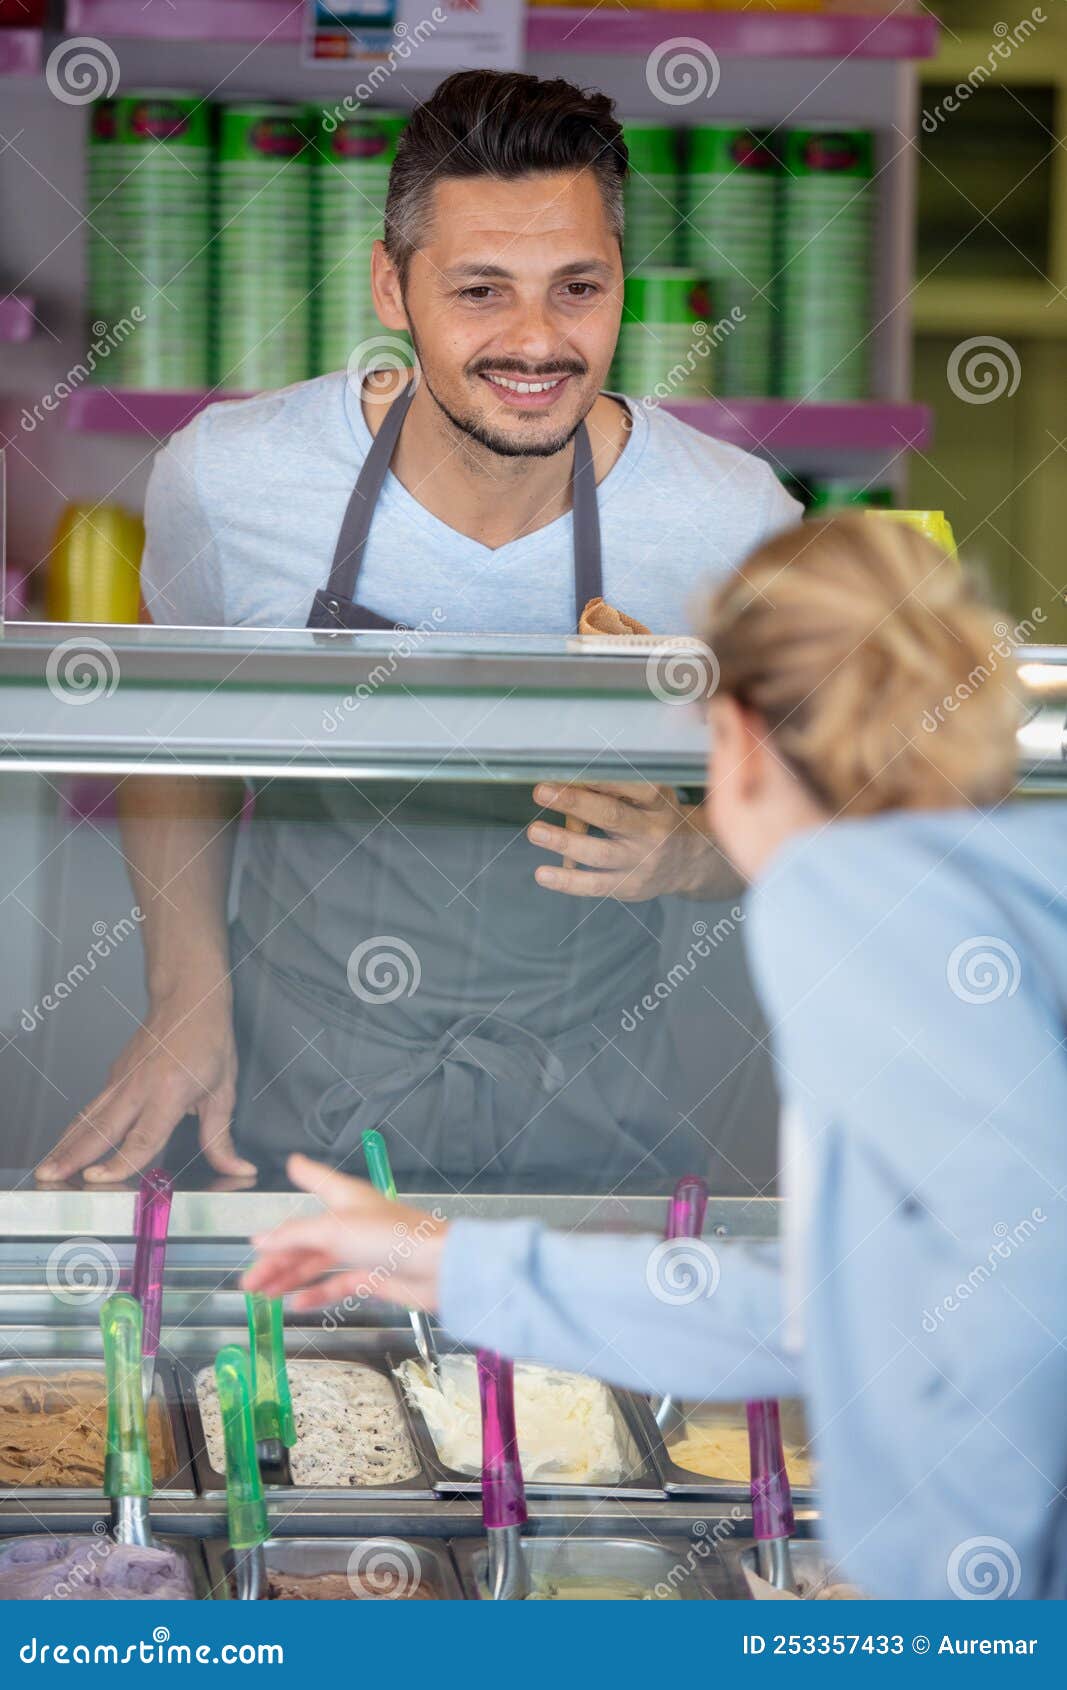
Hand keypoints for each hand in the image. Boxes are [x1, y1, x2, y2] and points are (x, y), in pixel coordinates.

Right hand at [36, 978, 250, 1183]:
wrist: (188, 997)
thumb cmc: (208, 1040)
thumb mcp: (224, 1091)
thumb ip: (222, 1138)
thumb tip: (239, 1169)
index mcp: (170, 1092)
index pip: (142, 1137)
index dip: (120, 1162)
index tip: (98, 1178)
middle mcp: (139, 1086)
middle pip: (102, 1129)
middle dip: (74, 1157)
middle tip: (50, 1177)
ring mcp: (122, 1079)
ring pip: (89, 1118)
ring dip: (66, 1144)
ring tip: (46, 1169)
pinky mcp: (114, 1076)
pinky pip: (91, 1107)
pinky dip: (74, 1129)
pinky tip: (63, 1147)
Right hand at [243, 1155, 447, 1314]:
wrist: (438, 1269)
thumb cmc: (393, 1236)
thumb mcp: (334, 1230)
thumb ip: (294, 1235)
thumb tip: (260, 1239)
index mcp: (345, 1199)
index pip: (319, 1180)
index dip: (305, 1172)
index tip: (292, 1163)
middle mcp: (352, 1222)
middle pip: (307, 1237)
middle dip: (276, 1257)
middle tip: (249, 1280)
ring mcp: (362, 1251)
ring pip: (317, 1264)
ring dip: (289, 1279)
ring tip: (263, 1295)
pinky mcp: (372, 1277)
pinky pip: (336, 1285)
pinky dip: (316, 1294)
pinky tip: (297, 1304)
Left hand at [527, 781, 715, 900]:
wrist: (687, 863)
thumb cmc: (654, 819)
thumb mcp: (647, 799)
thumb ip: (614, 792)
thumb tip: (564, 785)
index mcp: (658, 804)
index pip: (635, 787)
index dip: (604, 778)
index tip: (572, 768)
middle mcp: (653, 832)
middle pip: (613, 817)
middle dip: (575, 803)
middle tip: (541, 791)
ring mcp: (641, 863)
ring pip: (600, 853)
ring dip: (564, 842)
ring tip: (535, 832)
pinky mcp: (629, 887)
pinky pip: (595, 885)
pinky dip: (567, 881)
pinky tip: (543, 874)